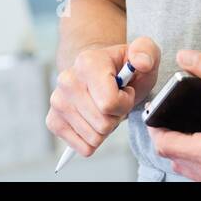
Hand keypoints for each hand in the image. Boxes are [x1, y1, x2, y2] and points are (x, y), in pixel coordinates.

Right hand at [45, 37, 160, 157]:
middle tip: (114, 101)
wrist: (99, 72)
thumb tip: (141, 62)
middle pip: (103, 124)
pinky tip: (93, 120)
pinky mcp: (53, 121)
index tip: (124, 90)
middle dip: (116, 117)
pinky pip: (83, 147)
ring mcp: (57, 102)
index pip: (109, 104)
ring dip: (105, 128)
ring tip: (104, 108)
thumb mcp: (143, 54)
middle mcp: (67, 81)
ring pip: (94, 138)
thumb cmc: (124, 68)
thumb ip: (146, 52)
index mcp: (87, 63)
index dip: (125, 102)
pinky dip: (94, 139)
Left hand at [145, 49, 200, 180]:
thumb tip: (184, 56)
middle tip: (171, 116)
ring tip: (188, 126)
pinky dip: (197, 159)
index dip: (156, 127)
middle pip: (173, 159)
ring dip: (182, 149)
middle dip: (168, 137)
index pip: (166, 146)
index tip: (157, 112)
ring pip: (186, 170)